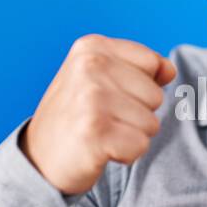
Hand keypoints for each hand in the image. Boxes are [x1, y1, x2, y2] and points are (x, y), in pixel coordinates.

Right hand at [20, 34, 176, 195]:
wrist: (38, 159)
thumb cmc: (75, 117)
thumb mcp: (99, 78)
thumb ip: (138, 68)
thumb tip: (169, 70)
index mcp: (92, 47)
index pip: (153, 64)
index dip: (139, 88)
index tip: (109, 97)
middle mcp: (91, 66)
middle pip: (156, 96)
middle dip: (136, 115)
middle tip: (101, 120)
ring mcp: (92, 98)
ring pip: (151, 123)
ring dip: (130, 136)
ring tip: (99, 134)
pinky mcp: (95, 131)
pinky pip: (140, 145)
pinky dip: (125, 155)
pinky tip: (99, 150)